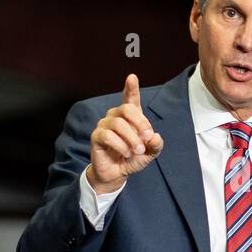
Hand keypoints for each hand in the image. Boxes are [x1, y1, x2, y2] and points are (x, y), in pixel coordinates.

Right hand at [87, 73, 163, 192]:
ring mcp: (104, 125)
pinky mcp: (96, 137)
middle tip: (147, 138)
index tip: (132, 78)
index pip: (130, 99)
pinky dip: (121, 145)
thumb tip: (155, 137)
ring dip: (131, 138)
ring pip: (118, 124)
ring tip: (138, 150)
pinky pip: (107, 135)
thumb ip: (156, 144)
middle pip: (127, 109)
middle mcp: (115, 117)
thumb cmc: (132, 158)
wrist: (117, 174)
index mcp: (129, 117)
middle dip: (140, 123)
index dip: (131, 88)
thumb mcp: (149, 153)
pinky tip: (126, 153)